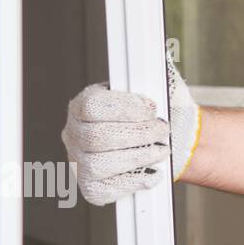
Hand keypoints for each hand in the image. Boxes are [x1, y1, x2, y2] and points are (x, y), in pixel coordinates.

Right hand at [61, 55, 200, 205]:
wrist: (170, 140)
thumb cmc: (160, 112)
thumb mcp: (158, 86)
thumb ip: (156, 71)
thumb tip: (162, 53)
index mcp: (84, 105)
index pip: (92, 106)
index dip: (125, 108)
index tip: (152, 108)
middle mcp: (74, 134)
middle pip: (96, 137)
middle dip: (137, 134)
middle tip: (162, 130)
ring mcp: (79, 162)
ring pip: (99, 165)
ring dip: (138, 157)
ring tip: (161, 150)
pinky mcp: (92, 188)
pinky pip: (105, 191)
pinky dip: (134, 182)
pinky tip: (152, 172)